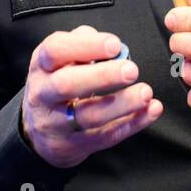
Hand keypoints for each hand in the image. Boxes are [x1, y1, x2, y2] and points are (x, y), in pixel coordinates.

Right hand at [21, 25, 162, 167]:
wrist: (40, 130)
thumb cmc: (59, 82)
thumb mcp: (61, 59)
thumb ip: (84, 44)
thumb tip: (113, 46)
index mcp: (42, 66)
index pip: (55, 51)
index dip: (85, 46)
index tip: (115, 45)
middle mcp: (43, 94)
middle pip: (66, 85)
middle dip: (102, 76)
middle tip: (132, 70)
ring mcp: (55, 123)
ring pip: (88, 115)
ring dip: (121, 104)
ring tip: (145, 92)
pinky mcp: (72, 146)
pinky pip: (105, 136)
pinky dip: (132, 123)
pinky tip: (150, 110)